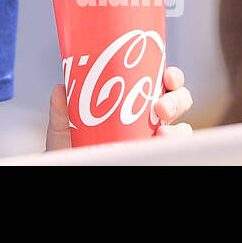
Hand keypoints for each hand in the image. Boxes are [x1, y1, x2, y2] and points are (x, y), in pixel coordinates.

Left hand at [46, 65, 193, 150]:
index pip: (159, 81)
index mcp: (133, 97)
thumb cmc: (72, 144)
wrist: (73, 166)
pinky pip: (176, 148)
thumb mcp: (64, 125)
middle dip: (177, 99)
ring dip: (178, 126)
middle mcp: (148, 115)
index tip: (166, 76)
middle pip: (177, 99)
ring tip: (162, 131)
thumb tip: (61, 88)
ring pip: (181, 124)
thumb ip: (61, 108)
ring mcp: (154, 136)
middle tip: (160, 107)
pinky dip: (176, 142)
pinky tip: (162, 142)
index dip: (171, 76)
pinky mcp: (154, 153)